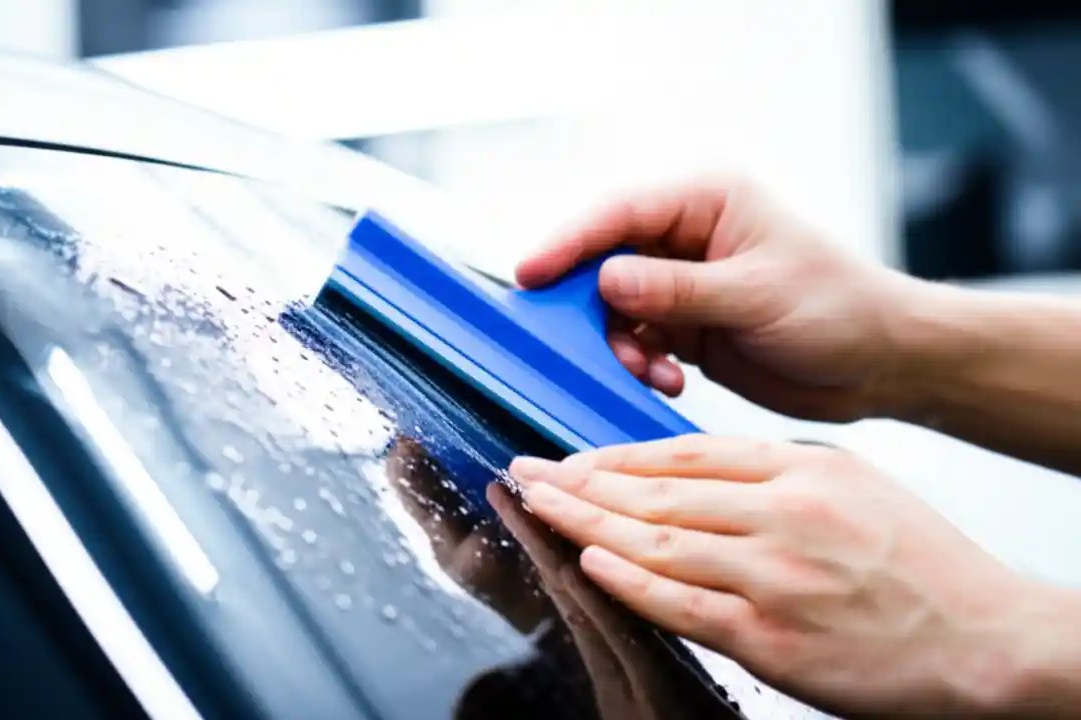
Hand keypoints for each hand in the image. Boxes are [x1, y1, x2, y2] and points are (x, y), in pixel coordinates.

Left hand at [508, 435, 1080, 717]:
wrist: (984, 637)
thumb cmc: (918, 561)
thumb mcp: (850, 485)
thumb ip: (772, 473)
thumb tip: (687, 469)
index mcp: (800, 471)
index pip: (684, 455)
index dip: (617, 456)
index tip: (570, 456)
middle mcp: (783, 515)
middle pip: (657, 493)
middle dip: (582, 482)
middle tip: (529, 471)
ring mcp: (775, 576)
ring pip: (658, 542)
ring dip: (587, 523)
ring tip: (539, 506)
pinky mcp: (772, 638)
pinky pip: (684, 603)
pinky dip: (631, 581)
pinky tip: (591, 560)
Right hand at [515, 182, 920, 420]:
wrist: (880, 363)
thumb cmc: (839, 309)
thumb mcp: (757, 295)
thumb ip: (679, 289)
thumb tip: (607, 278)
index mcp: (707, 202)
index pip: (620, 213)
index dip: (570, 242)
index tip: (531, 274)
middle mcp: (687, 237)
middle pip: (604, 261)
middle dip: (593, 307)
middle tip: (597, 345)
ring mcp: (683, 283)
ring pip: (613, 307)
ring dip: (619, 343)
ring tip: (650, 372)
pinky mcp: (685, 325)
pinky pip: (635, 340)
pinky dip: (638, 363)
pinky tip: (667, 381)